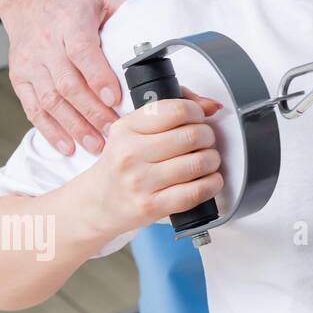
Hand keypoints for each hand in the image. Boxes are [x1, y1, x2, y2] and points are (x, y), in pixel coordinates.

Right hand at [1, 0, 130, 156]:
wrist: (30, 1)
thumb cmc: (74, 5)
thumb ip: (132, 15)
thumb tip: (165, 38)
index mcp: (71, 22)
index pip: (82, 52)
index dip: (98, 77)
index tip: (115, 98)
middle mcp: (46, 45)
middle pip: (68, 83)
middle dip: (92, 111)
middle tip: (115, 131)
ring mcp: (30, 65)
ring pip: (50, 100)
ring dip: (74, 126)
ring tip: (96, 145)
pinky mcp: (21, 80)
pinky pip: (33, 109)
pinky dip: (50, 130)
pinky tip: (67, 146)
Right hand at [81, 86, 223, 242]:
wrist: (99, 202)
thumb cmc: (124, 162)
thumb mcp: (136, 128)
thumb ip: (174, 109)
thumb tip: (211, 106)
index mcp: (127, 128)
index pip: (177, 110)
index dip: (197, 112)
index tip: (197, 119)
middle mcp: (130, 154)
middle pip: (193, 135)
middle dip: (208, 137)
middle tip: (203, 142)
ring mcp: (140, 182)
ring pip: (200, 162)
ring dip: (212, 160)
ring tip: (205, 161)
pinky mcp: (151, 206)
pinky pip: (197, 192)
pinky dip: (212, 184)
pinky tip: (207, 180)